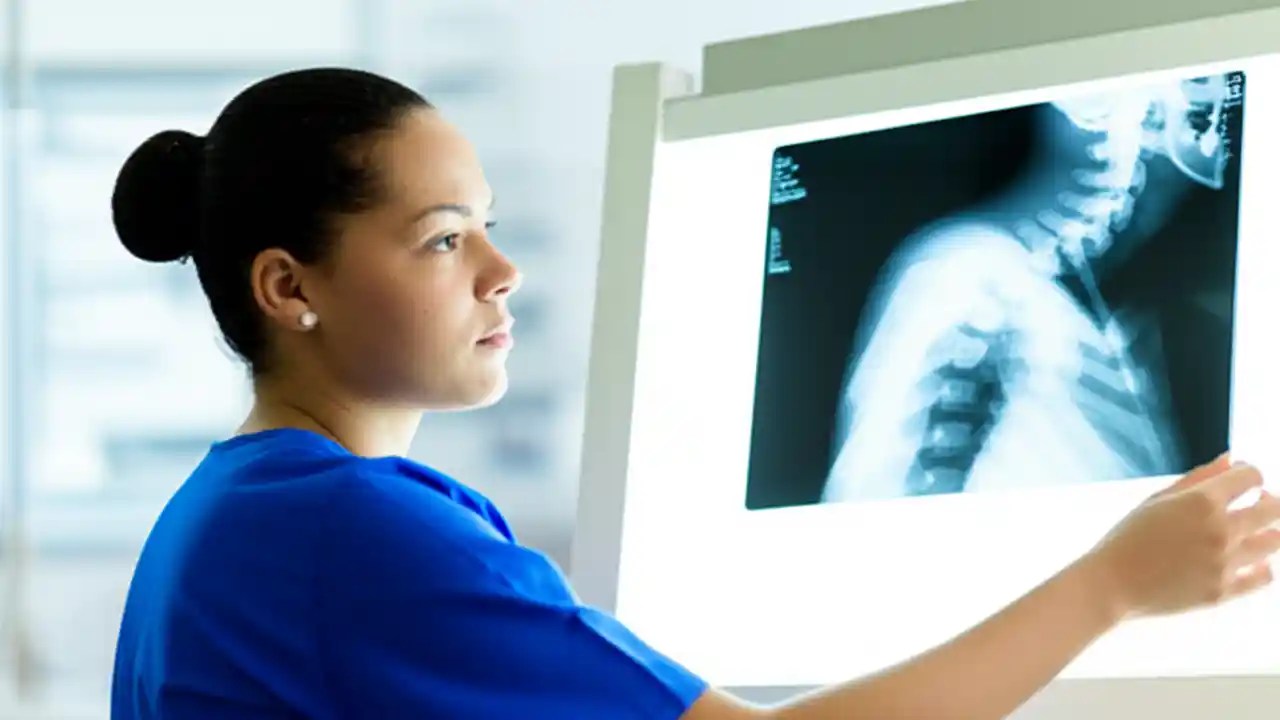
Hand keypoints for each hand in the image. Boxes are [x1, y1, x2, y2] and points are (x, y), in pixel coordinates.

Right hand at [1085, 454, 1279, 619]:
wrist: (1111, 585)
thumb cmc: (1128, 538)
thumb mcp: (1157, 499)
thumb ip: (1198, 477)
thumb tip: (1231, 459)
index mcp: (1201, 502)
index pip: (1251, 476)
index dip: (1250, 474)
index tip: (1243, 479)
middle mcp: (1220, 530)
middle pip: (1274, 509)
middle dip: (1269, 501)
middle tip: (1259, 502)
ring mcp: (1224, 563)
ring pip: (1274, 541)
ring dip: (1268, 532)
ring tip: (1253, 533)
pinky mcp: (1224, 592)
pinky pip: (1263, 577)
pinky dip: (1262, 566)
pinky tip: (1250, 561)